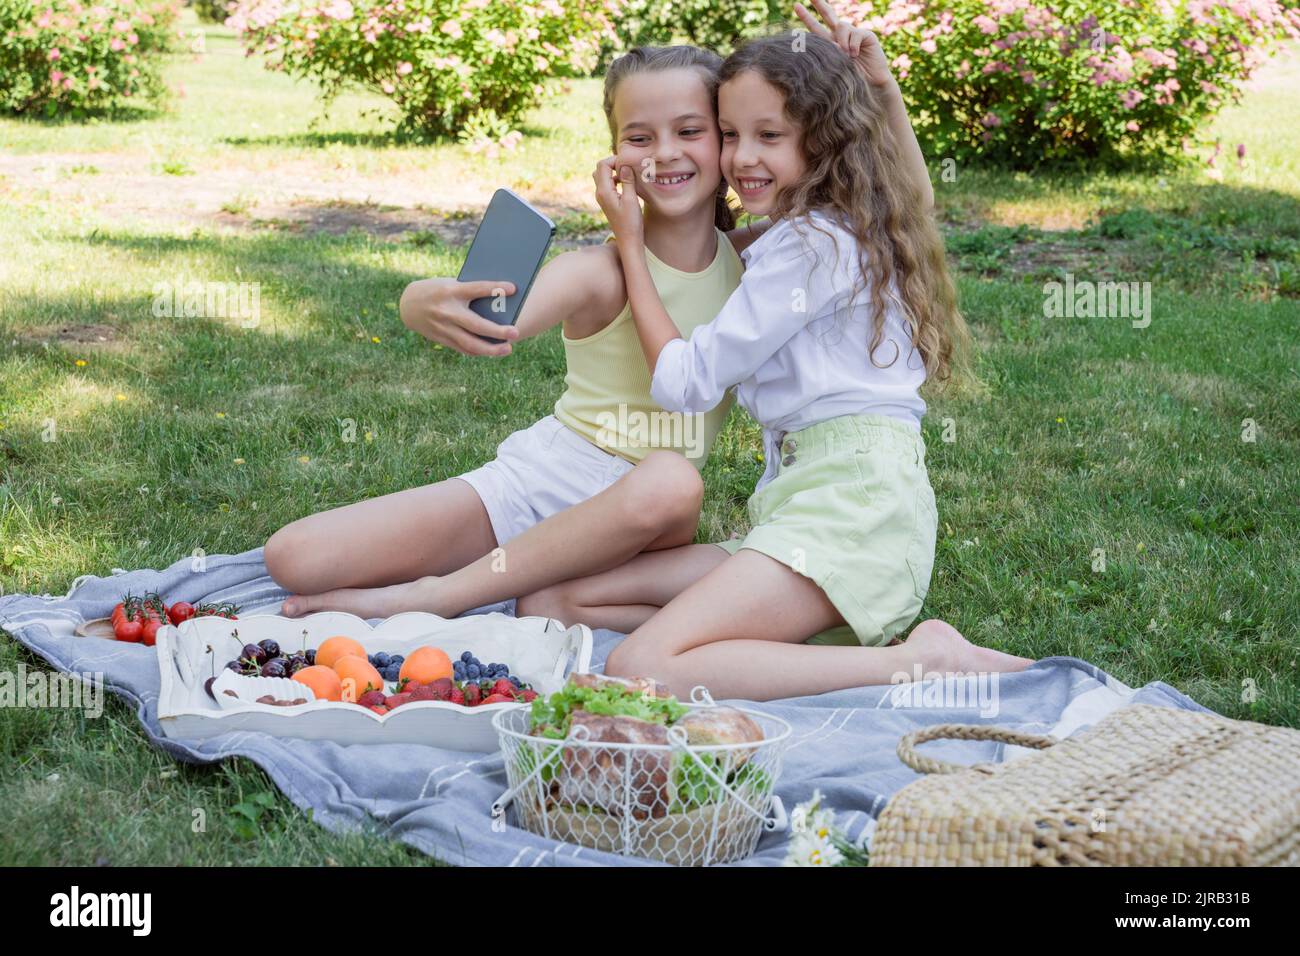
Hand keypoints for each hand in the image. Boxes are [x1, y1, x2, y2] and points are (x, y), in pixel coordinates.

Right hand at [398, 277, 518, 356]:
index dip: (494, 288)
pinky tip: (493, 351)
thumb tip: (498, 302)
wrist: (408, 305)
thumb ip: (471, 293)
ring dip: (491, 349)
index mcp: (451, 291)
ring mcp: (444, 327)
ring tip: (508, 348)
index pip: (476, 288)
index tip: (513, 288)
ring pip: (470, 343)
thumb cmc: (438, 291)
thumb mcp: (451, 285)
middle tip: (515, 332)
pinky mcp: (442, 339)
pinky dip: (479, 351)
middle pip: (476, 324)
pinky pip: (463, 349)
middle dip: (497, 330)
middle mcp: (447, 311)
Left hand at [593, 156, 643, 248]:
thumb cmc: (631, 222)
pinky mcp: (607, 201)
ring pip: (603, 176)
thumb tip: (624, 165)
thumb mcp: (631, 200)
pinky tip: (626, 184)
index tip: (628, 163)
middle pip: (600, 169)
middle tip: (627, 167)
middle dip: (612, 164)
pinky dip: (615, 179)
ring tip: (628, 175)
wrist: (628, 239)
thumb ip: (627, 181)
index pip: (602, 165)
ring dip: (614, 172)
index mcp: (604, 191)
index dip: (614, 160)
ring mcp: (602, 197)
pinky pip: (607, 184)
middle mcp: (600, 193)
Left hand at [794, 0, 893, 88]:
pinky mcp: (866, 35)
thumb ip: (830, 54)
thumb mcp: (834, 67)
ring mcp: (854, 34)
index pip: (816, 27)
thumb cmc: (850, 81)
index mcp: (830, 43)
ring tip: (846, 55)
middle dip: (820, 4)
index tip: (796, 6)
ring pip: (841, 25)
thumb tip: (832, 43)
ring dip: (841, 40)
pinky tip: (855, 55)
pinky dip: (852, 45)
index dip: (806, 17)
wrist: (870, 85)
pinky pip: (855, 33)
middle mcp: (841, 36)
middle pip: (829, 15)